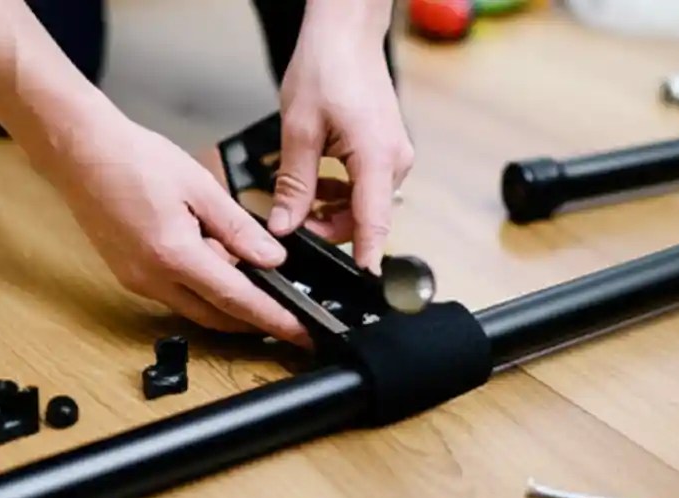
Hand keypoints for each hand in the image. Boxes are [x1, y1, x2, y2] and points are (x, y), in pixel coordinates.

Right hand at [49, 115, 309, 345]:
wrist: (81, 152)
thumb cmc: (133, 159)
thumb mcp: (200, 187)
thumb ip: (239, 228)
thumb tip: (272, 258)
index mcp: (174, 255)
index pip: (236, 300)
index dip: (273, 319)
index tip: (299, 332)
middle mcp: (152, 278)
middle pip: (215, 317)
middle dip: (253, 323)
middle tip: (288, 319)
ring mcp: (137, 280)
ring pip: (194, 309)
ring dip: (227, 307)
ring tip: (261, 291)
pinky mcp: (129, 275)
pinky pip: (174, 295)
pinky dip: (202, 291)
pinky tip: (219, 270)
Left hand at [269, 13, 413, 270]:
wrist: (346, 32)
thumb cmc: (327, 67)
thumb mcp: (298, 130)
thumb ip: (293, 185)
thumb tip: (284, 226)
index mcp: (376, 157)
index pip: (374, 222)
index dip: (368, 257)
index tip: (364, 284)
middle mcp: (394, 161)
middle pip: (365, 219)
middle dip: (328, 230)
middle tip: (291, 229)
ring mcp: (394, 156)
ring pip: (363, 206)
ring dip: (331, 212)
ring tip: (298, 201)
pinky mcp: (386, 150)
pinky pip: (365, 188)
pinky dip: (340, 194)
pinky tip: (314, 185)